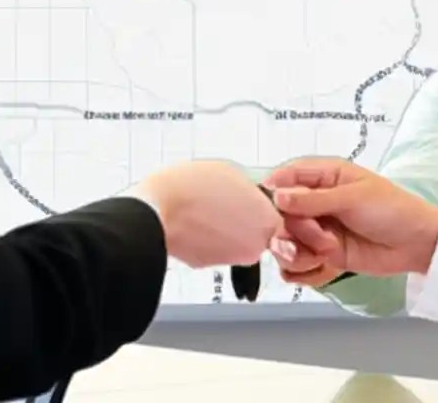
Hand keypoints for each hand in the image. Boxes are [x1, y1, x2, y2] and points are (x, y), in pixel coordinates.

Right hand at [131, 159, 280, 267]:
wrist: (156, 212)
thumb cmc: (191, 188)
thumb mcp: (232, 173)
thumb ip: (251, 190)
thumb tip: (250, 195)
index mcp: (266, 221)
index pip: (281, 221)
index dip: (265, 209)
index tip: (255, 203)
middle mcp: (253, 246)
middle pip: (259, 233)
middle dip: (247, 220)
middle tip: (228, 202)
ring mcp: (229, 258)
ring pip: (236, 242)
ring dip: (226, 229)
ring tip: (206, 209)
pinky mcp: (207, 265)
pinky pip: (215, 249)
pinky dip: (209, 238)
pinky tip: (195, 221)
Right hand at [264, 156, 437, 276]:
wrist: (416, 245)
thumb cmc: (391, 209)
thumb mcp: (353, 197)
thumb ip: (313, 199)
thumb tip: (277, 197)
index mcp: (323, 177)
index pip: (285, 177)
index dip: (274, 190)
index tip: (272, 206)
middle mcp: (314, 203)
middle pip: (279, 216)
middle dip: (293, 230)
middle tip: (318, 235)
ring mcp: (316, 231)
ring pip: (283, 244)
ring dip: (299, 252)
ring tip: (325, 252)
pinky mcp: (321, 255)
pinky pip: (295, 267)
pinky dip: (304, 271)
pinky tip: (323, 268)